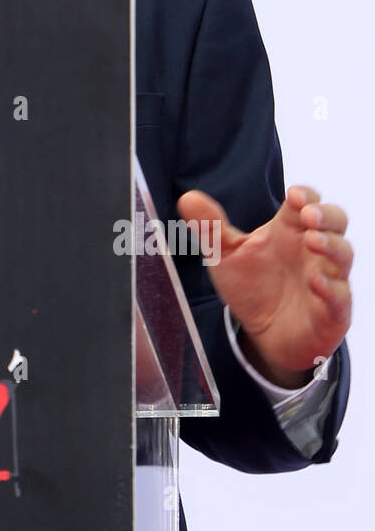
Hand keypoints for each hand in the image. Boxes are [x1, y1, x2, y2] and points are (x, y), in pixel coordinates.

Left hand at [176, 185, 351, 386]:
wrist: (263, 335)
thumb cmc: (252, 286)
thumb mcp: (225, 256)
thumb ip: (210, 228)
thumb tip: (187, 197)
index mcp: (289, 230)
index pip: (307, 202)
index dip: (306, 195)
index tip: (293, 195)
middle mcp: (312, 251)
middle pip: (335, 221)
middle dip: (326, 215)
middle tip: (308, 215)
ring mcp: (327, 279)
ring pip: (343, 255)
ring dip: (332, 246)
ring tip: (313, 241)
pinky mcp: (331, 312)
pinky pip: (341, 298)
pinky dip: (332, 289)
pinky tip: (316, 283)